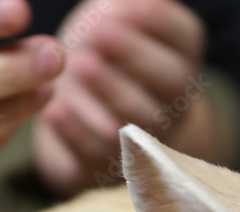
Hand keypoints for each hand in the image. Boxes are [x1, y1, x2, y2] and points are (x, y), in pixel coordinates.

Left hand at [33, 0, 216, 197]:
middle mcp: (173, 103)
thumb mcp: (112, 19)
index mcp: (180, 58)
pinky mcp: (109, 168)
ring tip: (75, 67)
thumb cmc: (98, 53)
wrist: (80, 114)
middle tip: (97, 34)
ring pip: (138, 121)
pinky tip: (54, 109)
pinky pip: (99, 155)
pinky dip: (76, 133)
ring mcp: (146, 140)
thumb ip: (121, 6)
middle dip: (132, 55)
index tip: (115, 8)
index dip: (154, 20)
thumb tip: (115, 5)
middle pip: (169, 82)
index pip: (185, 37)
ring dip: (108, 93)